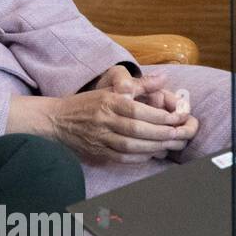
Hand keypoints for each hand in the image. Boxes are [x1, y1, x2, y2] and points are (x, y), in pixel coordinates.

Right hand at [8, 71, 198, 164]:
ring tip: (170, 145)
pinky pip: (122, 158)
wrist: (55, 120)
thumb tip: (164, 77)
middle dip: (162, 133)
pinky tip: (152, 153)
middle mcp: (103, 119)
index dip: (160, 116)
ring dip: (154, 147)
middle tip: (179, 134)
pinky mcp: (97, 152)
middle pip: (137, 129)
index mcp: (108, 101)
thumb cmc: (86, 103)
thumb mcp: (109, 88)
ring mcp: (99, 137)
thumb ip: (139, 85)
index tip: (177, 118)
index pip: (137, 109)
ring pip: (131, 146)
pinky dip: (140, 157)